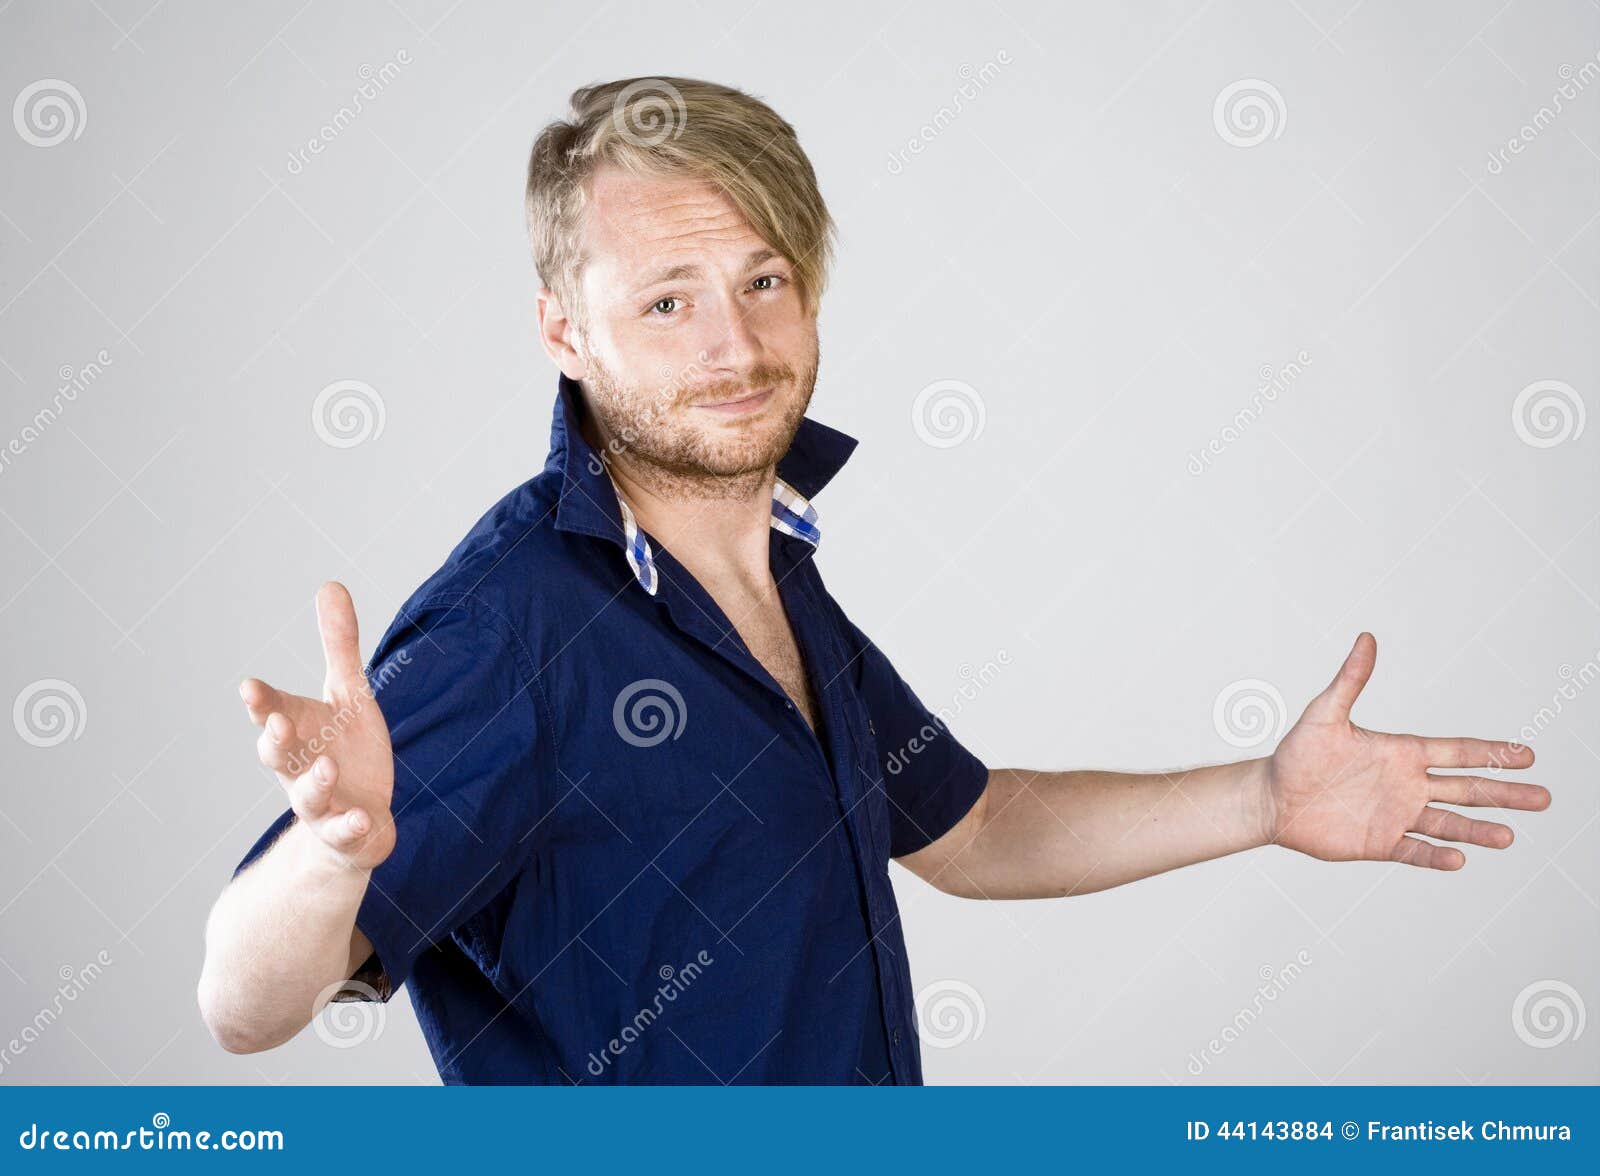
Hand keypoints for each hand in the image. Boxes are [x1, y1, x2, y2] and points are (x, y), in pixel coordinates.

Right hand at [240, 582, 395, 869]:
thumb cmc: (346, 749)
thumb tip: (330, 583)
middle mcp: (299, 768)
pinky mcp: (347, 831)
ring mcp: (322, 804)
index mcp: (298, 731)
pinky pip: (345, 833)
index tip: (250, 687)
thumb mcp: (348, 694)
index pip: (272, 712)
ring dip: (314, 783)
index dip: (261, 702)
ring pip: (308, 797)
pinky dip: (350, 826)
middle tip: (277, 723)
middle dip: (274, 741)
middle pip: (277, 756)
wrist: (358, 819)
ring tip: (328, 768)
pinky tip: (363, 818)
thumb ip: (338, 645)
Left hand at [1261, 633, 1549, 869]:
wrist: (1270, 798)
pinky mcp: (1379, 842)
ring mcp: (1395, 815)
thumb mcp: (1324, 714)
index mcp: (1401, 753)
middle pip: (1466, 788)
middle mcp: (1406, 784)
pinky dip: (1436, 856)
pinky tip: (1458, 859)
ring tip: (1509, 835)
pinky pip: (1414, 851)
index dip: (1491, 752)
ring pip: (1448, 823)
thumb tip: (1366, 639)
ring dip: (1478, 829)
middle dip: (1504, 792)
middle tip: (1544, 797)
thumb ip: (1350, 680)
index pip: (1457, 752)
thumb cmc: (1295, 754)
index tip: (1526, 754)